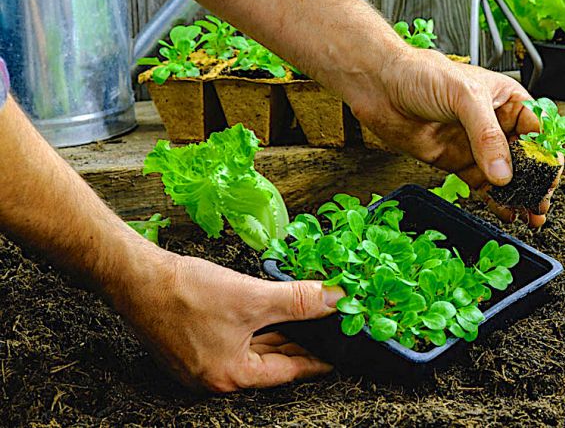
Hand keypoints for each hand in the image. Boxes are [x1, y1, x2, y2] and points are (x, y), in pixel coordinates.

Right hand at [111, 245, 343, 391]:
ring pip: (251, 349)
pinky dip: (254, 327)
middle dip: (298, 343)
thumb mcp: (253, 297)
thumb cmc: (186, 293)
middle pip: (269, 362)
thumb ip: (298, 301)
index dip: (316, 359)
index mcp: (231, 377)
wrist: (136, 277)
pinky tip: (268, 310)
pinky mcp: (190, 345)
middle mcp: (214, 377)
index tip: (337, 354)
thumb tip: (335, 300)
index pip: (287, 371)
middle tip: (326, 330)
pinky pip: (234, 340)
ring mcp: (199, 363)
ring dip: (277, 333)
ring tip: (305, 319)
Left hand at [348, 49, 561, 225]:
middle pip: (525, 158)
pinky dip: (495, 201)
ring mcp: (475, 145)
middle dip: (536, 181)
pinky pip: (482, 186)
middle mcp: (494, 124)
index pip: (537, 130)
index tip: (549, 177)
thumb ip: (486, 135)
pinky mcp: (456, 162)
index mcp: (506, 99)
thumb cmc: (421, 74)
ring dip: (519, 195)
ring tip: (531, 215)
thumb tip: (503, 172)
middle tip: (542, 202)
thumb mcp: (464, 96)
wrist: (380, 86)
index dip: (546, 154)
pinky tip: (507, 212)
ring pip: (505, 176)